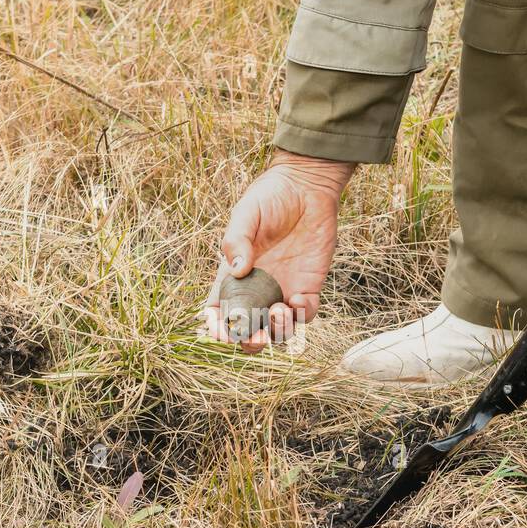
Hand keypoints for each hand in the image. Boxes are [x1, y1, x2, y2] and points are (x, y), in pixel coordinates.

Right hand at [205, 150, 354, 353]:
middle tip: (254, 335)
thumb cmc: (270, 197)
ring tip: (278, 312)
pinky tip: (298, 300)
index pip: (220, 309)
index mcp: (234, 275)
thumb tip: (237, 269)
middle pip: (249, 328)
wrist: (306, 186)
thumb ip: (236, 239)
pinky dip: (302, 315)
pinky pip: (306, 314)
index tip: (220, 331)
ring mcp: (283, 289)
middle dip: (249, 341)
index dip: (217, 327)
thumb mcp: (246, 213)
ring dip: (277, 331)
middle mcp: (258, 288)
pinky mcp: (308, 285)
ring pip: (278, 329)